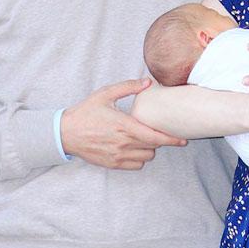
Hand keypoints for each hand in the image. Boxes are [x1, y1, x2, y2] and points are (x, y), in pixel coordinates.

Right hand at [63, 79, 187, 169]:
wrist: (65, 133)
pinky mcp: (112, 164)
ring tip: (142, 139)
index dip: (171, 139)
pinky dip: (139, 158)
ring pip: (146, 157)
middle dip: (158, 140)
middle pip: (153, 147)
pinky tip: (133, 148)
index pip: (154, 136)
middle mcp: (122, 143)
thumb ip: (128, 87)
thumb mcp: (105, 94)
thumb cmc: (86, 112)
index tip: (183, 140)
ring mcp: (117, 156)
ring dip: (149, 149)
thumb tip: (148, 82)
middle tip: (156, 132)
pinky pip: (136, 165)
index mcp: (123, 125)